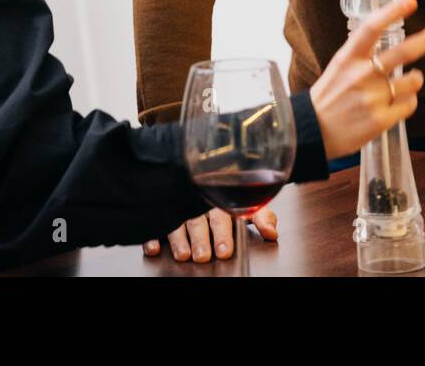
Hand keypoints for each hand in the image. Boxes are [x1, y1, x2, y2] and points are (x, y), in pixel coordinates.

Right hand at [142, 207, 277, 261]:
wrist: (203, 169)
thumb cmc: (227, 194)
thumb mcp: (247, 203)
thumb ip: (262, 217)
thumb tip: (272, 234)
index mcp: (218, 202)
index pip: (221, 218)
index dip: (222, 235)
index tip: (224, 251)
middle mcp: (196, 205)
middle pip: (197, 222)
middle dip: (200, 239)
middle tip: (202, 255)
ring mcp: (177, 208)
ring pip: (176, 222)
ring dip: (178, 239)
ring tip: (183, 255)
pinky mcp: (161, 213)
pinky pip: (155, 223)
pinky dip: (152, 235)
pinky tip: (154, 247)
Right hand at [308, 0, 424, 159]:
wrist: (312, 132)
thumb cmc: (328, 97)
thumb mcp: (338, 67)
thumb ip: (361, 55)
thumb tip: (390, 40)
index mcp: (347, 58)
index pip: (371, 28)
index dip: (392, 12)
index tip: (410, 2)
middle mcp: (361, 75)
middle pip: (401, 53)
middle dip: (423, 41)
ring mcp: (372, 99)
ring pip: (412, 82)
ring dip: (416, 79)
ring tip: (410, 81)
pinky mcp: (380, 120)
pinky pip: (409, 104)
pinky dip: (409, 101)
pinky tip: (400, 102)